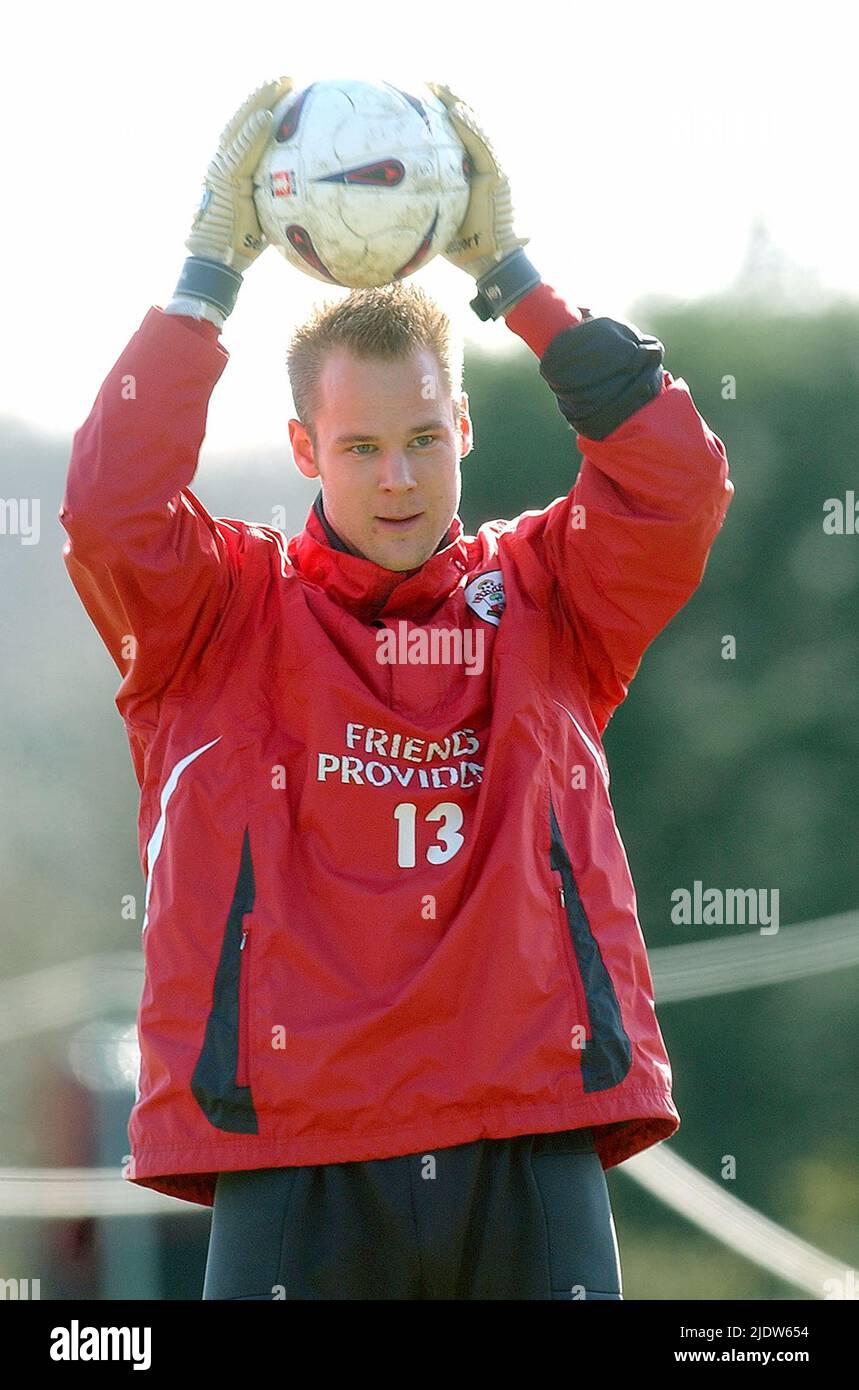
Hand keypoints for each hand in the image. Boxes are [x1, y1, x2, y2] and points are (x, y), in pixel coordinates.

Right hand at [185, 75, 294, 273]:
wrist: (215, 260)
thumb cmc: (239, 245)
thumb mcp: (263, 217)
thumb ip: (276, 199)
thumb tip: (306, 198)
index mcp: (231, 167)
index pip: (248, 130)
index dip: (264, 108)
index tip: (285, 92)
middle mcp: (223, 161)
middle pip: (244, 119)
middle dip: (264, 95)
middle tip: (287, 77)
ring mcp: (221, 168)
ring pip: (240, 126)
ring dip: (260, 102)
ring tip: (279, 83)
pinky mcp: (223, 179)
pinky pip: (241, 152)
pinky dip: (252, 133)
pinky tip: (267, 117)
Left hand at [425, 81, 529, 279]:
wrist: (488, 261)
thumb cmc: (460, 246)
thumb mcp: (437, 216)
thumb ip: (422, 199)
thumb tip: (386, 199)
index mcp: (470, 170)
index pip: (456, 134)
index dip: (441, 113)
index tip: (420, 96)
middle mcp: (482, 163)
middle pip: (466, 122)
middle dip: (447, 99)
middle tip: (425, 82)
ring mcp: (492, 167)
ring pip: (474, 127)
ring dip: (456, 104)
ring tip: (438, 86)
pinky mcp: (496, 175)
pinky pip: (480, 145)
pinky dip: (467, 127)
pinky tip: (453, 111)